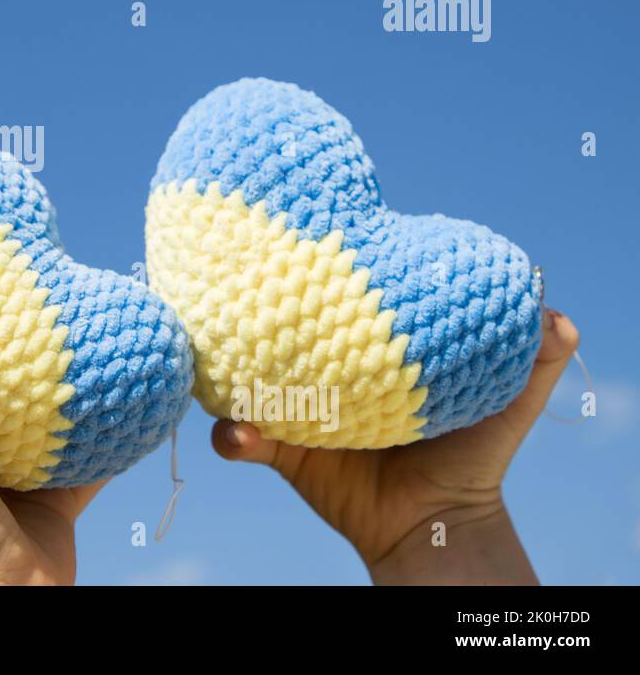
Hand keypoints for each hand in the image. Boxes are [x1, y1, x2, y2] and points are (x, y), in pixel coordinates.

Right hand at [212, 309, 580, 583]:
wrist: (440, 526)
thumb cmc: (474, 457)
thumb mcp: (508, 402)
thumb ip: (535, 360)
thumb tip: (554, 316)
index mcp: (369, 351)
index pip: (337, 305)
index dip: (321, 281)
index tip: (311, 258)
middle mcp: (328, 373)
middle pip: (277, 335)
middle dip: (257, 317)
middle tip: (251, 300)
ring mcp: (299, 410)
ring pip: (245, 380)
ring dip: (229, 373)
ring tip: (232, 374)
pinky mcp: (281, 451)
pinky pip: (240, 439)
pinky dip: (232, 436)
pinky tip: (242, 434)